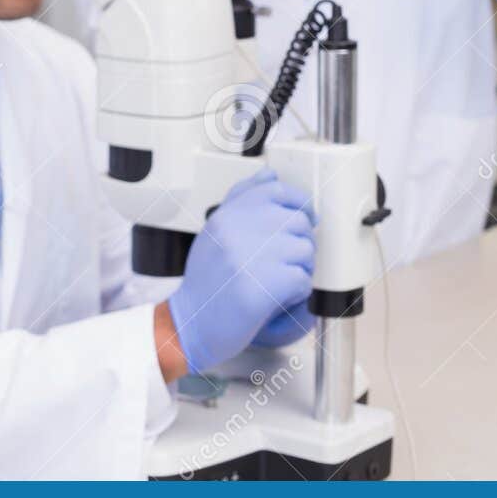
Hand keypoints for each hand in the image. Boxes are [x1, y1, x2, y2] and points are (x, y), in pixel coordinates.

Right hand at [167, 170, 315, 374]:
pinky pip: (302, 280)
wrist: (192, 322)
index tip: (303, 217)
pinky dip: (296, 293)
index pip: (275, 189)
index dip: (298, 202)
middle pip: (298, 222)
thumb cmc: (207, 281)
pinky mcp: (262, 286)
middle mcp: (236, 230)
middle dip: (300, 243)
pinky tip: (276, 298)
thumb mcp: (216, 233)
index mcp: (226, 215)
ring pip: (304, 251)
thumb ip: (242, 202)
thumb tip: (272, 174)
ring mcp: (249, 257)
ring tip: (277, 282)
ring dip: (300, 270)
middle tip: (283, 262)